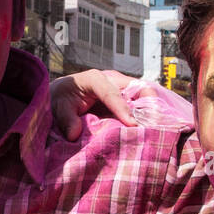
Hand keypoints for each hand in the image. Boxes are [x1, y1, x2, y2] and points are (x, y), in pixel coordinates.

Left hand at [50, 69, 193, 140]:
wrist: (62, 97)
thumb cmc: (60, 100)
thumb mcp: (58, 108)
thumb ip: (66, 119)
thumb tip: (75, 134)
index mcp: (95, 79)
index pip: (112, 93)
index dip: (123, 108)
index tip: (131, 125)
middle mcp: (113, 81)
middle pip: (138, 87)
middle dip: (148, 104)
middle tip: (153, 125)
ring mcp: (122, 89)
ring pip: (144, 96)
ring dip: (150, 111)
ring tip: (155, 129)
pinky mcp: (127, 99)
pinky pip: (141, 105)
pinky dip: (146, 116)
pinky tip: (150, 129)